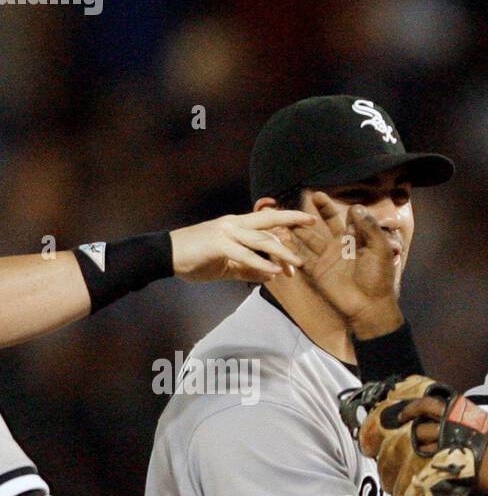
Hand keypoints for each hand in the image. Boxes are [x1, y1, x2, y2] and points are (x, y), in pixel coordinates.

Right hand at [171, 210, 311, 282]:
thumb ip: (249, 269)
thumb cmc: (196, 258)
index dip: (286, 220)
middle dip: (291, 219)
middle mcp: (234, 224)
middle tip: (312, 222)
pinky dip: (261, 263)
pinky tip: (274, 272)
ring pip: (261, 240)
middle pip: (268, 220)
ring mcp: (226, 232)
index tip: (306, 221)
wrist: (166, 256)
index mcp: (237, 226)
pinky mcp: (219, 244)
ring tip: (297, 265)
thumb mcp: (227, 265)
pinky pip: (245, 254)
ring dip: (282, 253)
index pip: (266, 221)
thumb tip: (270, 276)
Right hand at [282, 192, 402, 334]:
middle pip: (327, 223)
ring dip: (300, 227)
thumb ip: (369, 228)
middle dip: (318, 210)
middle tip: (306, 197)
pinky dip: (291, 249)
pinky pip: (303, 257)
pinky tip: (280, 238)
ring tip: (286, 215)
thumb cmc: (378, 278)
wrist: (368, 306)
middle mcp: (341, 245)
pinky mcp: (319, 271)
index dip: (334, 207)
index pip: (345, 217)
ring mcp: (329, 258)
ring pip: (311, 237)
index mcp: (357, 239)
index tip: (318, 194)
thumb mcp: (379, 249)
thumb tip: (356, 206)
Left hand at [398, 398, 487, 494]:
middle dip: (408, 412)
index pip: (441, 402)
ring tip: (417, 447)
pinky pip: (432, 458)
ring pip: (424, 435)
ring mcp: (455, 439)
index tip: (408, 408)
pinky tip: (426, 466)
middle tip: (397, 419)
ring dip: (417, 442)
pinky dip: (427, 461)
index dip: (419, 404)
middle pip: (426, 410)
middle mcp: (460, 422)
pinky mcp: (452, 457)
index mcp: (472, 415)